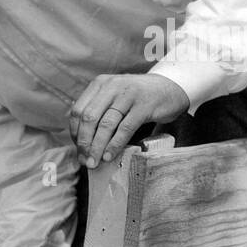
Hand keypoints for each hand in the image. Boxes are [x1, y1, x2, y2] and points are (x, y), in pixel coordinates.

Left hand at [69, 73, 188, 167]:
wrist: (171, 88)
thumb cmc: (139, 98)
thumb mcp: (115, 98)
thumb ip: (99, 112)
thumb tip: (81, 142)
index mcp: (100, 84)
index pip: (78, 111)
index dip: (75, 133)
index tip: (78, 149)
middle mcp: (112, 86)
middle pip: (89, 118)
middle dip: (84, 143)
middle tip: (85, 160)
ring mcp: (128, 94)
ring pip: (105, 124)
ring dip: (97, 147)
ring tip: (95, 162)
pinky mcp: (144, 105)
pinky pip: (125, 128)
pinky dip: (115, 145)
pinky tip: (109, 156)